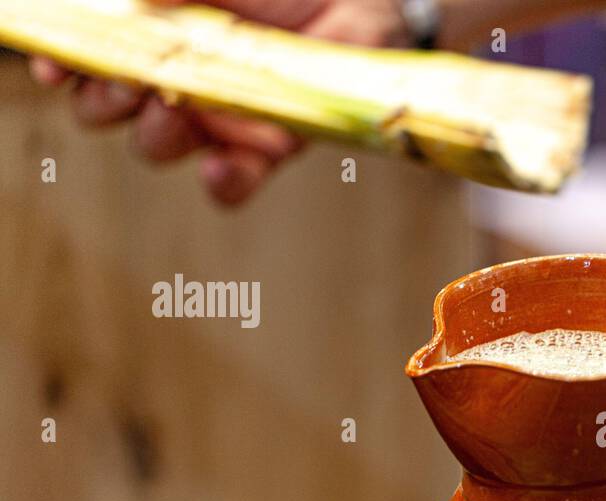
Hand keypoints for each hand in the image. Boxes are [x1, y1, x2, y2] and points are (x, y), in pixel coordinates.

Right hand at [29, 0, 410, 204]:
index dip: (61, 66)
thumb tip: (125, 0)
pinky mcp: (265, 146)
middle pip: (105, 110)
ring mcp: (215, 117)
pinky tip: (219, 169)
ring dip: (153, 133)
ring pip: (156, 144)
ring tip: (173, 110)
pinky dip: (223, 184)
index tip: (54, 67)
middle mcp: (171, 79)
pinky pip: (232, 182)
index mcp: (147, 34)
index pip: (83, 57)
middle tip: (126, 85)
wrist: (358, 3)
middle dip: (103, 101)